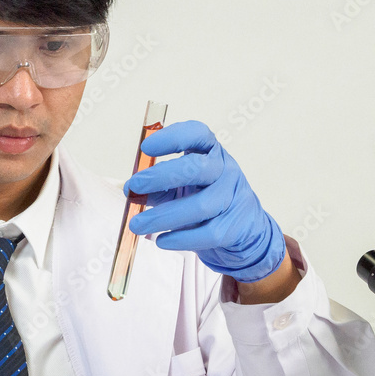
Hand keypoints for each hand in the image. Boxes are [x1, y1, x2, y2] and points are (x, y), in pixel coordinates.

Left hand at [123, 120, 285, 282]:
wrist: (245, 232)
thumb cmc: (206, 201)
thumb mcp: (182, 187)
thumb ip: (157, 187)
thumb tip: (130, 189)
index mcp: (211, 152)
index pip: (197, 134)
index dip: (172, 137)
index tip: (146, 147)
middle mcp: (225, 170)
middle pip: (196, 168)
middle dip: (161, 176)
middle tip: (133, 186)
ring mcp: (233, 198)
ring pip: (200, 205)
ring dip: (163, 216)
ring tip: (136, 224)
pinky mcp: (235, 227)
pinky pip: (206, 233)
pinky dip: (181, 239)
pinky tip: (161, 241)